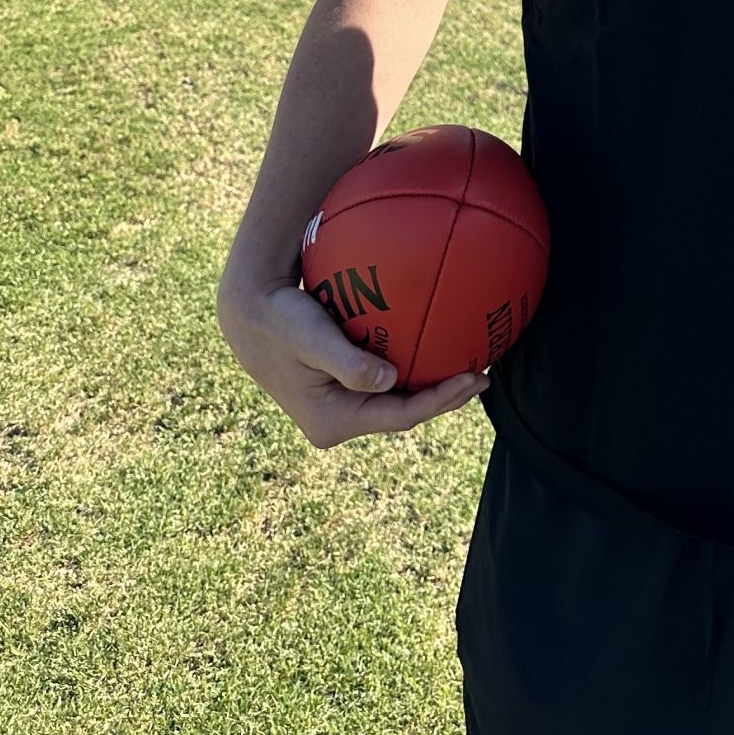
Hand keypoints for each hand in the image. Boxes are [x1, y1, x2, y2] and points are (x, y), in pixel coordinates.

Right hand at [217, 271, 489, 449]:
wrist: (249, 313)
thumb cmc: (280, 320)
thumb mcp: (311, 338)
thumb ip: (348, 363)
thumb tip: (391, 381)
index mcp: (333, 421)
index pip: (400, 417)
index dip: (441, 401)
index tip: (475, 378)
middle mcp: (338, 421)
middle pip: (403, 414)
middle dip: (444, 397)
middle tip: (483, 376)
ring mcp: (339, 406)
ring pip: (395, 401)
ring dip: (430, 385)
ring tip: (469, 367)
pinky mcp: (339, 387)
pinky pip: (384, 382)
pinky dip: (412, 369)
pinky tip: (436, 347)